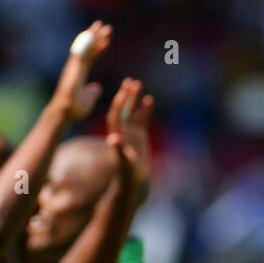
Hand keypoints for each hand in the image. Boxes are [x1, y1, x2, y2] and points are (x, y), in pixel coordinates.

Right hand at [50, 21, 111, 120]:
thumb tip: (96, 87)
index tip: (106, 39)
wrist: (65, 112)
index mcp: (79, 72)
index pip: (90, 57)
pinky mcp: (74, 68)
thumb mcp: (89, 99)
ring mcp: (74, 66)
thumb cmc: (75, 109)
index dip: (98, 47)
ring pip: (85, 47)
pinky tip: (96, 36)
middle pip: (88, 48)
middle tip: (105, 26)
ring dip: (94, 36)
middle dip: (96, 37)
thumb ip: (92, 92)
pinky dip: (90, 44)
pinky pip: (83, 52)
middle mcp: (76, 67)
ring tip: (103, 26)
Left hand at [105, 77, 153, 203]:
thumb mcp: (123, 162)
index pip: (116, 117)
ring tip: (138, 84)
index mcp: (116, 135)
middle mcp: (122, 130)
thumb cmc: (126, 173)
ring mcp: (131, 131)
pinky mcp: (139, 135)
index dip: (118, 106)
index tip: (122, 94)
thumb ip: (118, 150)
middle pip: (123, 110)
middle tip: (130, 82)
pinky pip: (142, 119)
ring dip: (134, 99)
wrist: (131, 180)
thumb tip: (114, 139)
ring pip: (132, 111)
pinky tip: (150, 99)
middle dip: (126, 96)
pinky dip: (145, 110)